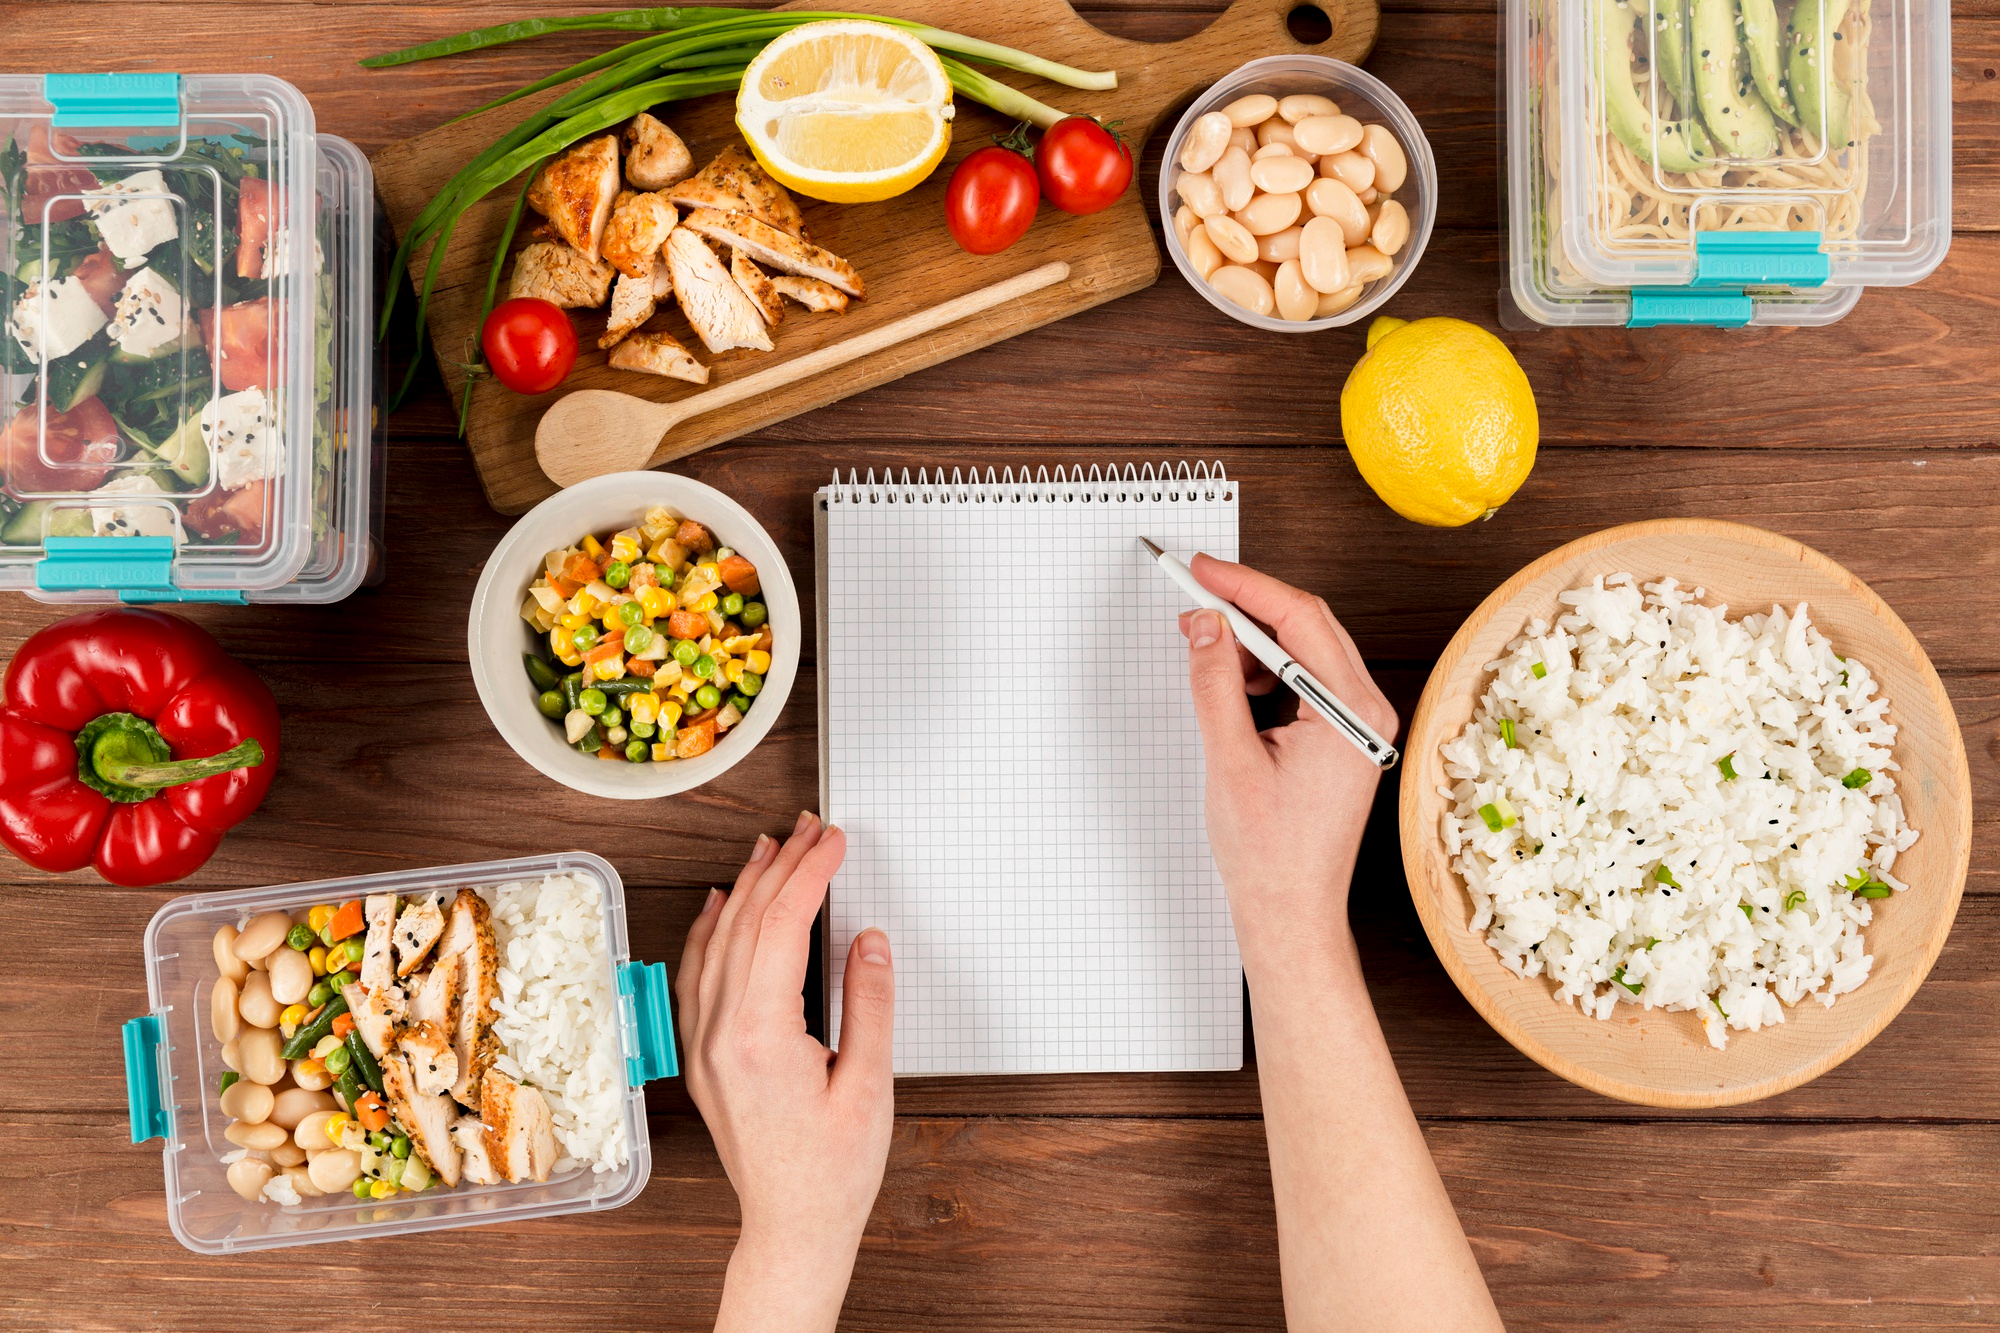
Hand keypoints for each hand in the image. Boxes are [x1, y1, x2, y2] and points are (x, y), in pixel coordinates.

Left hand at [676, 812, 895, 1332]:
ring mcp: (701, 1045)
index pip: (780, 928)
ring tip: (770, 847)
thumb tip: (868, 940)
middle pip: (744, 924)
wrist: (792, 1225)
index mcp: (759, 1037)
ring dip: (744, 888)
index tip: (833, 841)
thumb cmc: (833, 1171)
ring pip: (714, 943)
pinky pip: (694, 975)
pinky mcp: (699, 1056)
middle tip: (809, 829)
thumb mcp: (870, 1085)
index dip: (809, 874)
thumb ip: (869, 1005)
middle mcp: (718, 1034)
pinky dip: (708, 930)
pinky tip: (719, 904)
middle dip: (780, 867)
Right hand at [1180, 556, 1398, 962]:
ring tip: (1206, 649)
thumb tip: (1204, 625)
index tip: (1200, 570)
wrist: (1291, 913)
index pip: (1300, 619)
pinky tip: (1233, 685)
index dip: (1245, 586)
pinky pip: (1305, 681)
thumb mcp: (1230, 760)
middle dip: (1248, 605)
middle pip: (1309, 626)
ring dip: (1255, 641)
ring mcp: (1358, 725)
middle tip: (1194, 593)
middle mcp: (1367, 712)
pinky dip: (1266, 671)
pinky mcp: (1343, 738)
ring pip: (1306, 650)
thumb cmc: (1270, 855)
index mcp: (1353, 713)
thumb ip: (1215, 684)